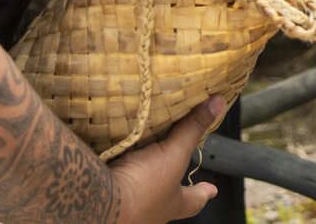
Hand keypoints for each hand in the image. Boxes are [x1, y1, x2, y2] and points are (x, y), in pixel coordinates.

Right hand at [110, 95, 226, 222]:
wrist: (96, 202)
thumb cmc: (142, 187)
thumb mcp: (173, 155)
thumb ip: (193, 130)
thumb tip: (219, 104)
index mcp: (170, 204)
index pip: (192, 201)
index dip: (202, 193)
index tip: (212, 189)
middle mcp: (149, 211)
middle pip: (165, 200)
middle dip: (170, 187)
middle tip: (173, 172)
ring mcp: (127, 208)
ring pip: (139, 191)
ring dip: (141, 175)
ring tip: (141, 156)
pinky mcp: (106, 193)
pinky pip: (116, 179)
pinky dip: (117, 167)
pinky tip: (112, 154)